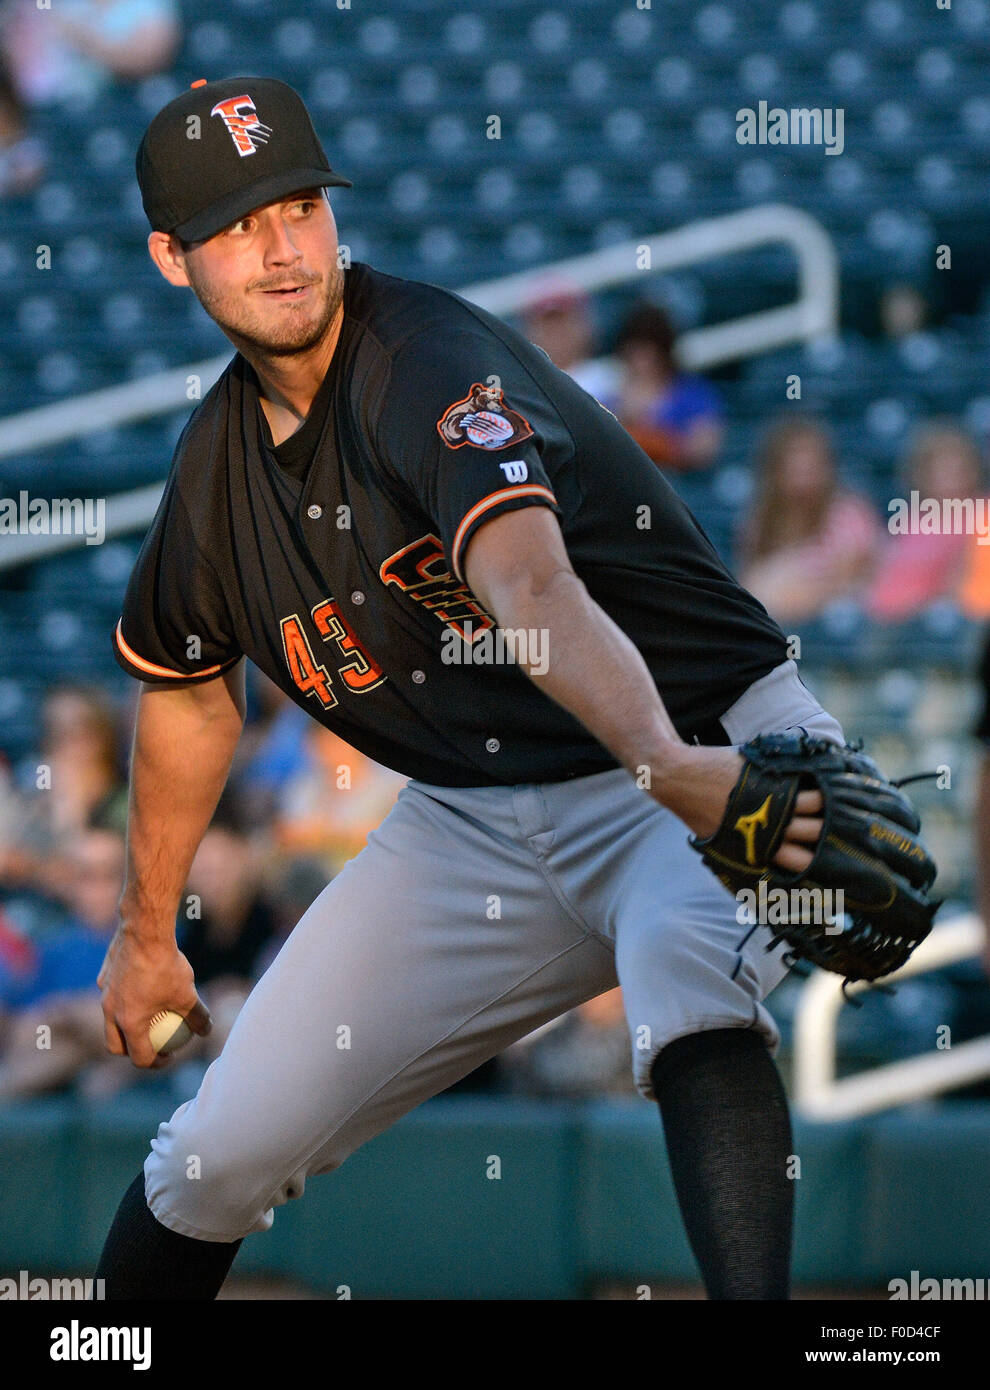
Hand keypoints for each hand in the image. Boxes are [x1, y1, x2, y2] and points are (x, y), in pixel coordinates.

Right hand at [98, 925, 211, 1068]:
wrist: (144, 931)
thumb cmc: (167, 966)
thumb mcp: (188, 994)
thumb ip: (197, 1016)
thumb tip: (206, 1031)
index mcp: (129, 1023)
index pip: (139, 1057)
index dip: (156, 1062)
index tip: (169, 1055)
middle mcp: (110, 1012)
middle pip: (116, 1044)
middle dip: (131, 1050)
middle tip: (151, 1044)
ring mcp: (104, 993)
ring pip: (110, 1019)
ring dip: (125, 1024)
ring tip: (146, 1018)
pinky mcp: (104, 975)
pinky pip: (113, 993)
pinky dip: (124, 998)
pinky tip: (142, 987)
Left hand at [651, 744, 823, 872]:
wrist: (679, 778)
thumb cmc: (696, 809)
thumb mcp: (718, 842)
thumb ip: (742, 852)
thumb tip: (761, 863)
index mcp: (754, 855)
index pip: (795, 869)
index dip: (814, 868)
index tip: (828, 863)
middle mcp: (768, 838)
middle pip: (812, 848)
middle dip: (826, 843)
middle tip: (843, 834)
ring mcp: (773, 811)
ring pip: (817, 818)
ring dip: (829, 813)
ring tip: (837, 806)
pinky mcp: (774, 786)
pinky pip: (809, 793)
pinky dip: (821, 790)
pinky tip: (827, 786)